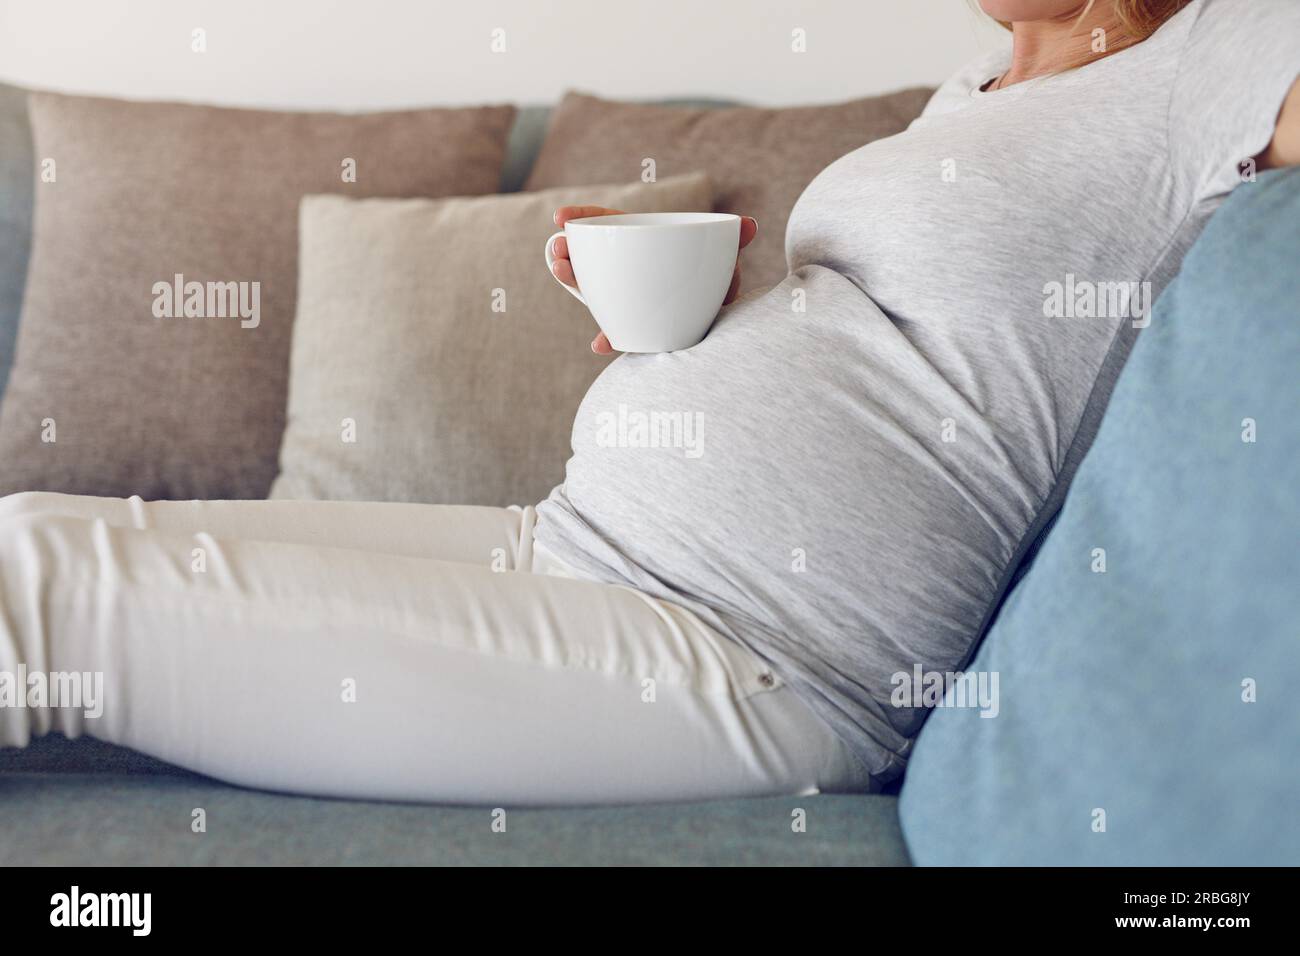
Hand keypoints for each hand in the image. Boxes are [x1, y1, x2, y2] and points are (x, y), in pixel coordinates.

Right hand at [549, 206, 758, 354]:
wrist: (719, 318)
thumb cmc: (718, 284)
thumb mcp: (723, 261)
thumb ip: (732, 245)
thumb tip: (749, 225)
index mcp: (646, 242)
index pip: (610, 223)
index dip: (586, 217)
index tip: (560, 217)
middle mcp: (630, 268)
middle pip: (593, 257)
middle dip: (570, 254)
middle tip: (554, 251)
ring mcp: (626, 298)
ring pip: (594, 289)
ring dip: (576, 282)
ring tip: (559, 271)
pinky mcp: (633, 327)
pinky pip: (616, 330)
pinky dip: (610, 337)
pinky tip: (601, 344)